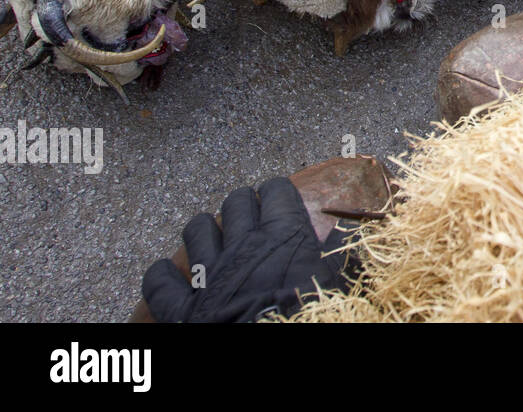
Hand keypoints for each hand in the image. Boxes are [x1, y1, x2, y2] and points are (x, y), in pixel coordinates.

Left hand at [142, 177, 349, 322]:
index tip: (280, 198)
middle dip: (242, 204)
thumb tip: (349, 229)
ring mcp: (207, 272)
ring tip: (213, 236)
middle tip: (250, 215)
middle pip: (235, 202)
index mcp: (283, 233)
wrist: (272, 346)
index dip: (277, 192)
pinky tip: (170, 274)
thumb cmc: (312, 314)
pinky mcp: (182, 306)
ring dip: (204, 229)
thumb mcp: (337, 280)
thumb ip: (341, 251)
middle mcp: (242, 243)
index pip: (275, 190)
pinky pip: (158, 280)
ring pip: (196, 229)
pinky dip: (162, 275)